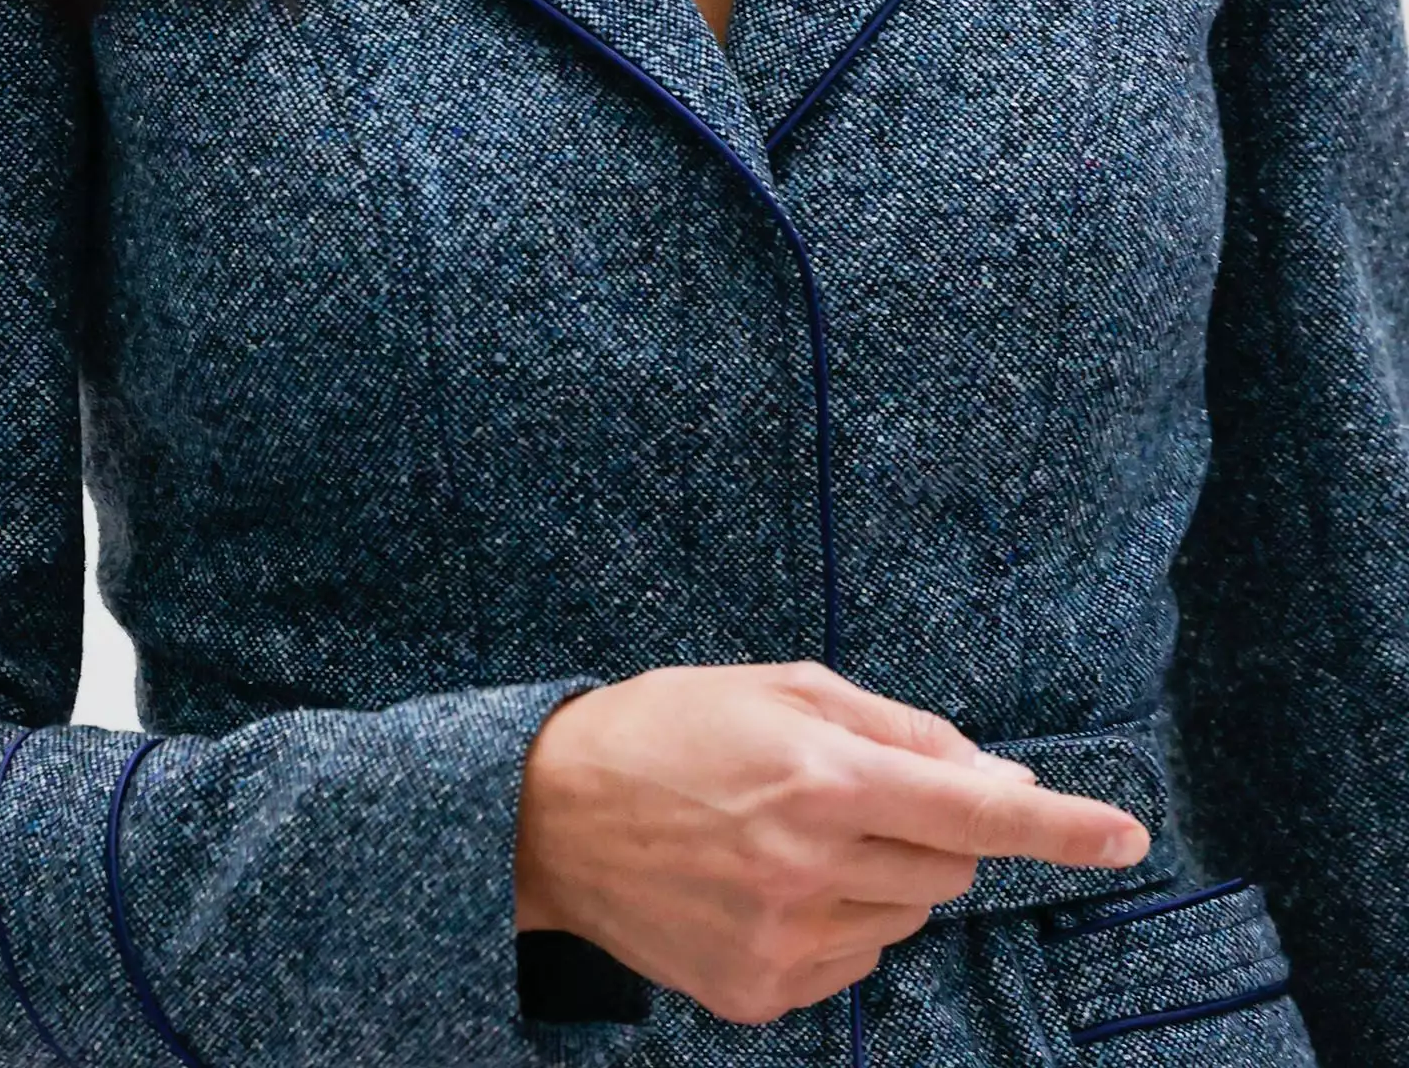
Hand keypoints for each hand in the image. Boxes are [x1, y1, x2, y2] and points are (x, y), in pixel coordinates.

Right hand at [513, 661, 1149, 1024]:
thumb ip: (899, 729)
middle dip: (931, 833)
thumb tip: (998, 776)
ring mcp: (785, 941)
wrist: (553, 815)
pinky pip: (854, 964)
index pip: (974, 812)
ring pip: (905, 920)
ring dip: (882, 879)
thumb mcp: (783, 687)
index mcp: (821, 776)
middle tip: (854, 797)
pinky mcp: (761, 994)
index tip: (1129, 836)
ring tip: (793, 837)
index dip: (1061, 827)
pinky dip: (839, 923)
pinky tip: (769, 885)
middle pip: (948, 870)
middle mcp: (810, 866)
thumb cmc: (671, 728)